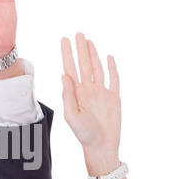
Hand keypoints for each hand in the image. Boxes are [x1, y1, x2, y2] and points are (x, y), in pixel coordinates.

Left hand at [60, 33, 120, 170]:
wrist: (101, 145)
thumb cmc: (84, 134)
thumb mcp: (72, 115)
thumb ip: (67, 95)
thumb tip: (63, 75)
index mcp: (76, 93)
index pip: (69, 68)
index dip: (66, 54)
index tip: (63, 40)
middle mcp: (88, 89)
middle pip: (83, 64)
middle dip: (79, 49)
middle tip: (76, 33)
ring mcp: (101, 92)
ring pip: (96, 67)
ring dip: (92, 54)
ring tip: (88, 40)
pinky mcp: (114, 96)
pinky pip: (113, 78)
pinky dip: (112, 67)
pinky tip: (108, 57)